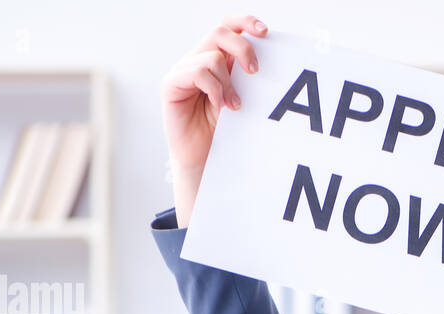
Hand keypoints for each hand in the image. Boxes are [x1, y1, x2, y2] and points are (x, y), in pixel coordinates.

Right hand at [161, 13, 267, 226]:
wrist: (205, 160)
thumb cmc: (226, 132)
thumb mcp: (243, 100)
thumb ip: (248, 78)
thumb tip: (272, 60)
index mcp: (218, 59)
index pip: (228, 26)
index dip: (245, 22)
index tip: (266, 32)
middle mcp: (199, 59)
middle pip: (220, 32)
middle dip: (243, 48)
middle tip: (255, 73)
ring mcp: (184, 71)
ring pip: (212, 55)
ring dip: (229, 81)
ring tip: (235, 106)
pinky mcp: (171, 84)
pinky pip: (196, 72)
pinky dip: (214, 88)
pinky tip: (222, 106)